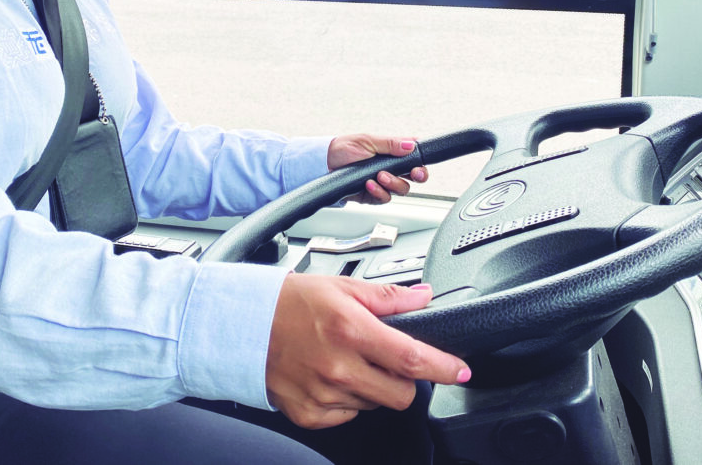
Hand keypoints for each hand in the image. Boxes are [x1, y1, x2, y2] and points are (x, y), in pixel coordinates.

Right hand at [266, 274, 469, 428]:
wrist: (241, 326)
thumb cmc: (289, 302)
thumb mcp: (342, 287)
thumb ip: (388, 297)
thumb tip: (424, 297)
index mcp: (350, 331)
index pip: (412, 359)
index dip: (444, 368)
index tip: (461, 370)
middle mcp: (338, 367)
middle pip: (401, 393)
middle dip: (405, 378)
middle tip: (388, 357)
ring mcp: (323, 395)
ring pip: (374, 403)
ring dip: (372, 385)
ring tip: (346, 358)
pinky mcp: (309, 414)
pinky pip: (348, 415)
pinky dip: (347, 399)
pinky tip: (330, 375)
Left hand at [327, 134, 426, 203]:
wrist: (324, 164)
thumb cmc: (344, 149)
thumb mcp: (367, 141)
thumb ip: (390, 144)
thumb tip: (410, 144)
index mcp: (392, 153)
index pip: (415, 158)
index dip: (421, 163)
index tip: (419, 165)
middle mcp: (391, 168)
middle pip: (414, 177)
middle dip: (415, 176)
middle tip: (412, 174)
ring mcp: (383, 183)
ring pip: (402, 189)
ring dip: (393, 183)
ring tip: (379, 176)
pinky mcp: (373, 195)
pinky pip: (384, 198)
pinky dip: (378, 192)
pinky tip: (369, 185)